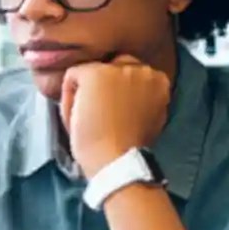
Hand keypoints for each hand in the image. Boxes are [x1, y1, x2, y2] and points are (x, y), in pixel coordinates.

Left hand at [59, 55, 170, 178]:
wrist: (116, 161)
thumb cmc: (127, 149)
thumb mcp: (147, 120)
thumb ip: (141, 101)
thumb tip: (121, 95)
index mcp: (160, 82)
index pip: (131, 75)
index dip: (118, 95)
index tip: (113, 117)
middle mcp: (144, 69)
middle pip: (112, 68)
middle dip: (103, 89)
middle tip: (98, 118)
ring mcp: (119, 69)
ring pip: (92, 72)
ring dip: (85, 94)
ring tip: (88, 122)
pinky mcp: (96, 73)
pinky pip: (72, 76)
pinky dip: (68, 99)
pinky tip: (77, 119)